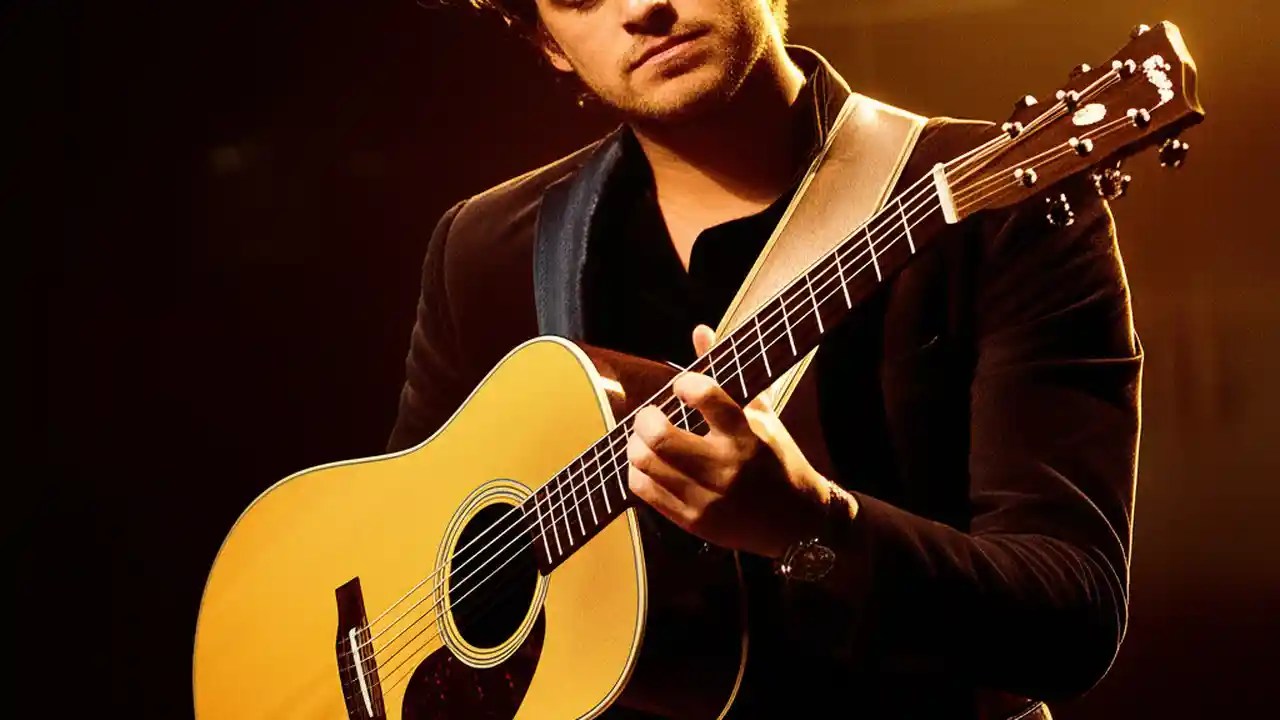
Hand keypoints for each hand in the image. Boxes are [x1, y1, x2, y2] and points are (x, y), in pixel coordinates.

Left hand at [626, 324, 833, 558]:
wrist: (797, 522)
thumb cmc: (776, 459)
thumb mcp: (761, 414)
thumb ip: (727, 373)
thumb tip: (699, 330)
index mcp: (747, 434)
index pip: (707, 396)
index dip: (685, 383)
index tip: (683, 387)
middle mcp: (726, 467)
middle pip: (659, 435)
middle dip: (646, 418)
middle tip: (650, 416)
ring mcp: (707, 498)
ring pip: (645, 463)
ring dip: (636, 445)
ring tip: (645, 440)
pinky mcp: (693, 521)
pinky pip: (644, 491)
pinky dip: (637, 472)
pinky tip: (650, 465)